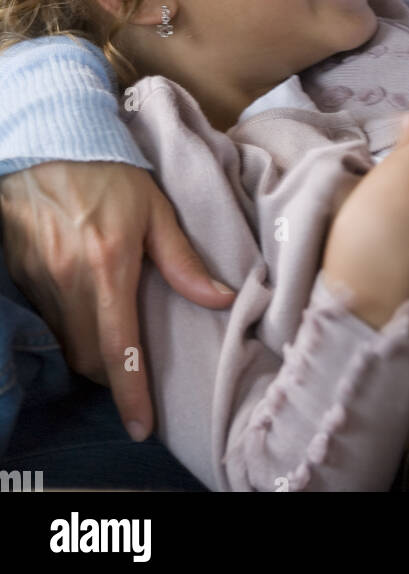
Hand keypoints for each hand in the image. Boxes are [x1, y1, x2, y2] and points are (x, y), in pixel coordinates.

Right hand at [0, 161, 235, 440]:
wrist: (50, 146)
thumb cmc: (110, 175)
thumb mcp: (155, 210)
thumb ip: (183, 261)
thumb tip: (221, 299)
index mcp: (109, 264)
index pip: (119, 346)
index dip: (131, 393)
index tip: (142, 427)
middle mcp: (69, 279)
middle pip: (89, 356)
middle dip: (112, 372)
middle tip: (134, 363)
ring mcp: (40, 280)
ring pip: (66, 343)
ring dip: (90, 350)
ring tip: (113, 332)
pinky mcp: (21, 276)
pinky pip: (48, 321)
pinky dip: (68, 327)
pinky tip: (85, 306)